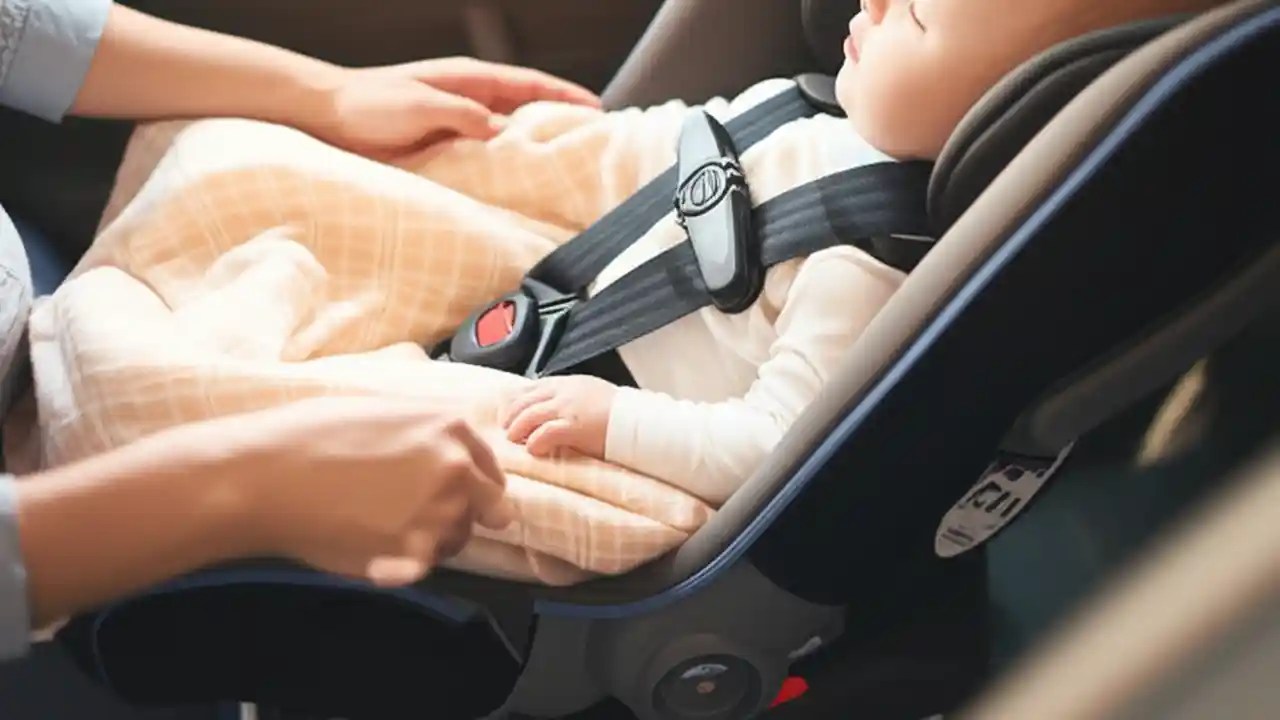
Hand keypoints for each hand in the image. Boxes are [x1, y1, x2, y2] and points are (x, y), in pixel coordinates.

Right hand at [233, 396, 515, 585]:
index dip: (474, 485)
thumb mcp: (381, 409)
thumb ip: (427, 430)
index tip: (459, 494)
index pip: (490, 470)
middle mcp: (456, 470)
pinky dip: (404, 562)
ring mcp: (439, 515)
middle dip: (464, 514)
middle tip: (420, 515)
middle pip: (488, 509)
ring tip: (382, 525)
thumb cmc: (310, 435)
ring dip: (432, 539)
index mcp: (450, 428)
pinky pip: (424, 565)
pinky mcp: (414, 555)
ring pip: (456, 540)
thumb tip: (451, 450)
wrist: (267, 476)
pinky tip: (369, 543)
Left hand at [303, 57, 600, 157]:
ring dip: (533, 143)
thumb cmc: (367, 105)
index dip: (565, 96)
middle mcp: (467, 98)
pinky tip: (515, 180)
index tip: (598, 110)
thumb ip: (464, 116)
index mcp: (468, 80)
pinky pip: (484, 153)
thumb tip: (504, 130)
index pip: (529, 85)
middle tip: (591, 141)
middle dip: (559, 120)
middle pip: (525, 107)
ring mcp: (455, 121)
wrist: (325, 115)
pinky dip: (505, 162)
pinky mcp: (441, 144)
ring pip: (507, 132)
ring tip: (563, 164)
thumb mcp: (420, 107)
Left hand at [501, 376, 616, 458]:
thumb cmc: (617, 412)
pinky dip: (534, 442)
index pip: (531, 387)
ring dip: (517, 429)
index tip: (508, 412)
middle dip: (510, 415)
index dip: (516, 400)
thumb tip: (550, 409)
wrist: (637, 420)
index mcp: (567, 383)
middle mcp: (563, 392)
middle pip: (524, 401)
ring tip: (513, 440)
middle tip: (505, 429)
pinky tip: (532, 450)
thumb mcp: (589, 393)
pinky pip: (544, 434)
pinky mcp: (573, 427)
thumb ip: (569, 397)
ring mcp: (567, 408)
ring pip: (529, 415)